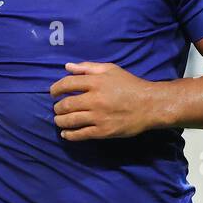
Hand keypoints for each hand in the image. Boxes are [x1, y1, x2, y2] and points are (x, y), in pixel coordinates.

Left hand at [50, 61, 168, 139]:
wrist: (149, 105)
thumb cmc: (130, 85)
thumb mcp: (111, 69)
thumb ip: (88, 67)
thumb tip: (67, 66)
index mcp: (96, 82)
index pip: (67, 84)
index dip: (56, 89)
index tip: (53, 93)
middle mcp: (95, 99)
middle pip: (67, 104)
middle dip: (57, 107)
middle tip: (57, 109)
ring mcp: (98, 116)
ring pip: (71, 120)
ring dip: (60, 121)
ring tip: (59, 120)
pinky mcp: (103, 131)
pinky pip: (81, 134)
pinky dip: (70, 135)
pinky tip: (65, 134)